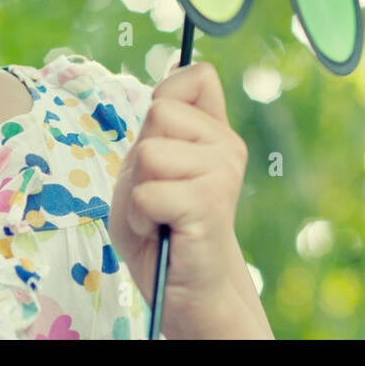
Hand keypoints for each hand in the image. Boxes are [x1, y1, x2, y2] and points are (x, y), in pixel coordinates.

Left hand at [109, 61, 249, 336]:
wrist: (184, 290)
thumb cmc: (160, 228)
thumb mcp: (150, 166)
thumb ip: (159, 127)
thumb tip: (168, 84)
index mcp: (214, 132)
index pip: (197, 76)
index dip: (166, 97)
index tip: (163, 141)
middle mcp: (227, 146)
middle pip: (158, 113)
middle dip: (140, 156)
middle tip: (156, 192)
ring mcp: (223, 171)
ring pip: (149, 153)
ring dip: (137, 191)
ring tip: (156, 214)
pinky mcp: (209, 202)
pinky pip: (146, 193)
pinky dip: (138, 217)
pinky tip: (158, 230)